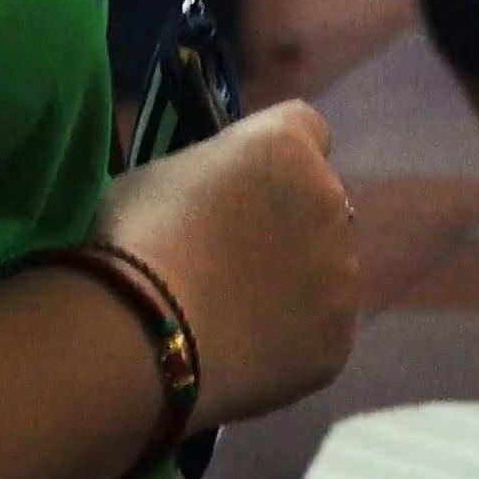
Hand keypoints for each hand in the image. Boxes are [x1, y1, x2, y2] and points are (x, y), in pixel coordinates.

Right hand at [94, 102, 360, 425]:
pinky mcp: (338, 339)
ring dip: (294, 283)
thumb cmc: (135, 236)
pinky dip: (290, 338)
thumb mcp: (161, 173)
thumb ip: (214, 173)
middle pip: (321, 205)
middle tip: (229, 258)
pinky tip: (240, 349)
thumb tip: (222, 195)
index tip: (244, 182)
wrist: (142, 327)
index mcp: (288, 150)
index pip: (306, 128)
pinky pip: (320, 332)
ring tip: (231, 312)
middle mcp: (333, 204)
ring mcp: (343, 277)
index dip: (276, 156)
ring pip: (328, 272)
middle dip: (287, 224)